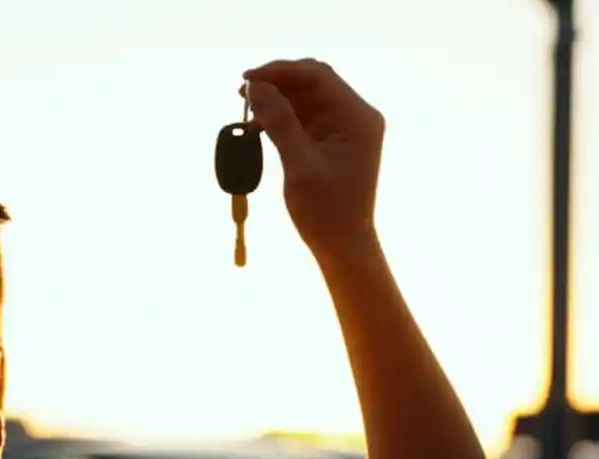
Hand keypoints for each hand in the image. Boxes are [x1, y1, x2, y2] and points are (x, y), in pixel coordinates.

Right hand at [243, 59, 384, 257]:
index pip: (317, 77)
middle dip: (277, 83)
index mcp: (356, 117)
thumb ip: (279, 122)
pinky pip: (305, 118)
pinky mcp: (333, 141)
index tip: (247, 78)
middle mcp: (355, 116)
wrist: (343, 246)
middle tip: (242, 92)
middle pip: (313, 83)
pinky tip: (258, 125)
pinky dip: (282, 118)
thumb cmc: (325, 211)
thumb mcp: (299, 165)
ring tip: (245, 109)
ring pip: (306, 99)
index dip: (280, 72)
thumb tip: (256, 87)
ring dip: (276, 100)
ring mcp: (345, 128)